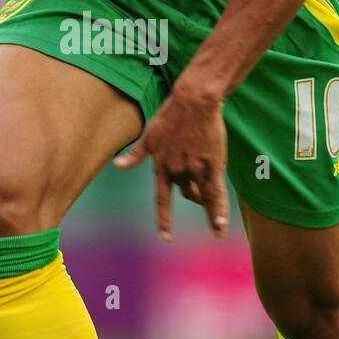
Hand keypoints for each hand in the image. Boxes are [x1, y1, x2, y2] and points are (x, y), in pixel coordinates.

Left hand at [114, 80, 228, 241]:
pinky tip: (221, 225)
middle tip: (201, 198)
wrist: (193, 101)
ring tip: (216, 227)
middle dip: (195, 197)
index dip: (164, 220)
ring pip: (202, 196)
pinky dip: (219, 209)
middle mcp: (178, 171)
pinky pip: (217, 192)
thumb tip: (117, 165)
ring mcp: (196, 168)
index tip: (166, 238)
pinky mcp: (213, 163)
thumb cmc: (170, 115)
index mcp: (161, 167)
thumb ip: (135, 154)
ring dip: (209, 211)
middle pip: (188, 194)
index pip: (162, 200)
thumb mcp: (149, 135)